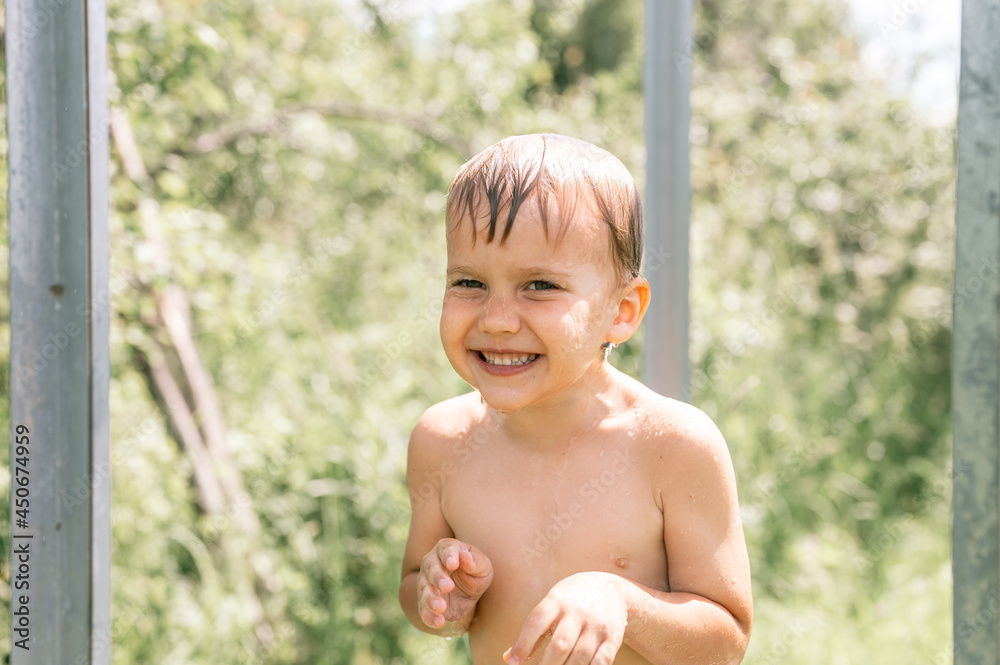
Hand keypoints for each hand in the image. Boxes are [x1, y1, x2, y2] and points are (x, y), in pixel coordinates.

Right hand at [417, 538, 493, 629]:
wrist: (468, 592)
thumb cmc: (476, 572)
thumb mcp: (482, 567)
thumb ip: (475, 561)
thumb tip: (465, 556)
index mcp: (447, 549)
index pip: (446, 549)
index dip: (448, 556)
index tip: (452, 564)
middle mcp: (432, 563)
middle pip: (431, 568)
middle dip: (438, 578)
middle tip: (447, 587)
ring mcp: (426, 582)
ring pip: (424, 589)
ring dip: (431, 598)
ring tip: (441, 607)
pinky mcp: (425, 601)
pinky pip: (423, 609)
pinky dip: (429, 616)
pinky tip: (438, 622)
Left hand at [504, 572, 628, 664]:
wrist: (611, 587)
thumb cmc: (572, 600)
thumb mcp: (551, 605)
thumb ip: (532, 631)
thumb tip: (508, 658)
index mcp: (557, 600)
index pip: (536, 621)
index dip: (523, 643)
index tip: (513, 663)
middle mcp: (577, 611)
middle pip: (560, 644)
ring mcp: (597, 625)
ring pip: (580, 656)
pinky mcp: (613, 637)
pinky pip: (602, 661)